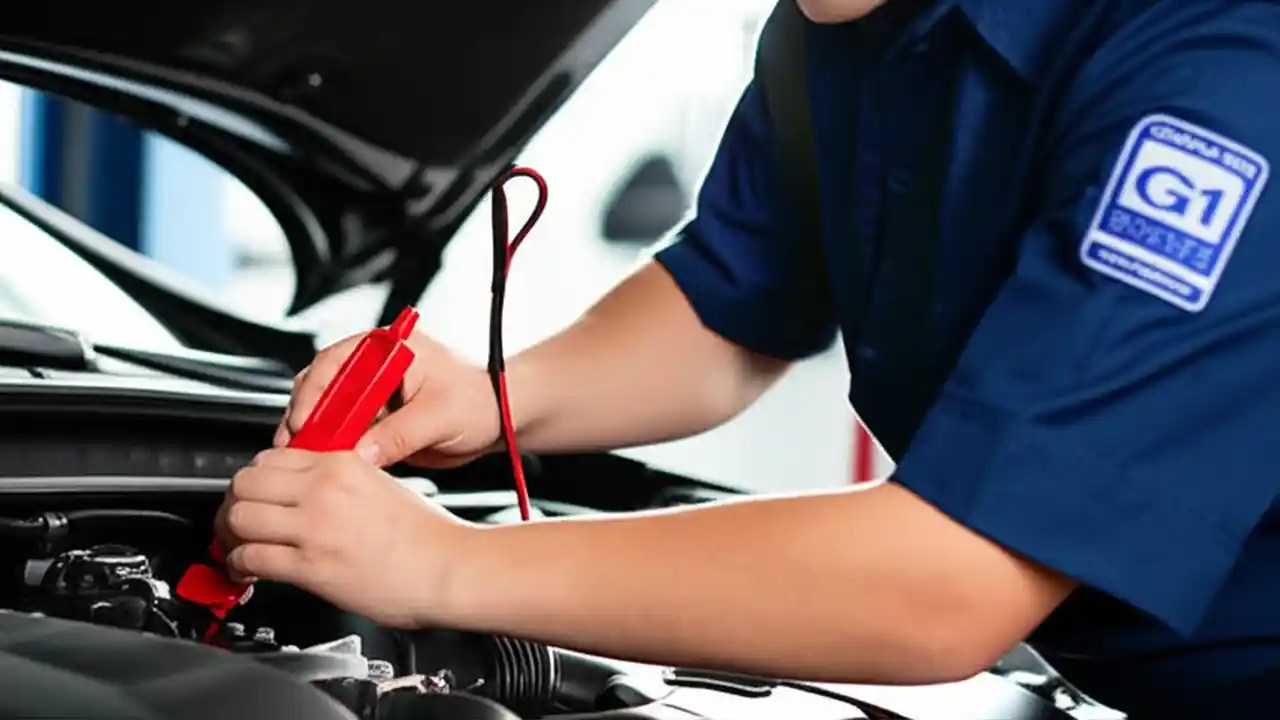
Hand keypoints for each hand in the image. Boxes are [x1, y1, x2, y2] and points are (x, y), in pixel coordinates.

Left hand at [215, 448, 470, 627]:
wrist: (448, 568)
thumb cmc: (426, 534)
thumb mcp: (380, 483)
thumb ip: (339, 480)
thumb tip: (302, 492)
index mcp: (341, 462)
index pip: (271, 456)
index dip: (257, 478)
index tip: (259, 494)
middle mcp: (323, 488)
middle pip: (245, 482)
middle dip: (235, 503)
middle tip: (238, 519)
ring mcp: (315, 527)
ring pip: (240, 517)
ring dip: (230, 535)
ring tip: (237, 546)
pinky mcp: (311, 566)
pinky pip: (252, 557)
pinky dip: (240, 565)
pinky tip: (247, 570)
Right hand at [277, 327, 498, 467]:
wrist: (499, 420)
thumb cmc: (481, 401)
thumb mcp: (441, 416)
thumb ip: (400, 434)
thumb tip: (363, 452)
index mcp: (389, 347)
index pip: (336, 362)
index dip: (315, 393)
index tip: (305, 423)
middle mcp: (374, 365)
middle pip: (321, 385)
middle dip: (306, 417)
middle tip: (297, 448)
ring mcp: (372, 392)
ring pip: (326, 410)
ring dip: (314, 435)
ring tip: (306, 461)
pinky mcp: (373, 419)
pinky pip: (342, 432)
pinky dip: (330, 448)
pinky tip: (325, 464)